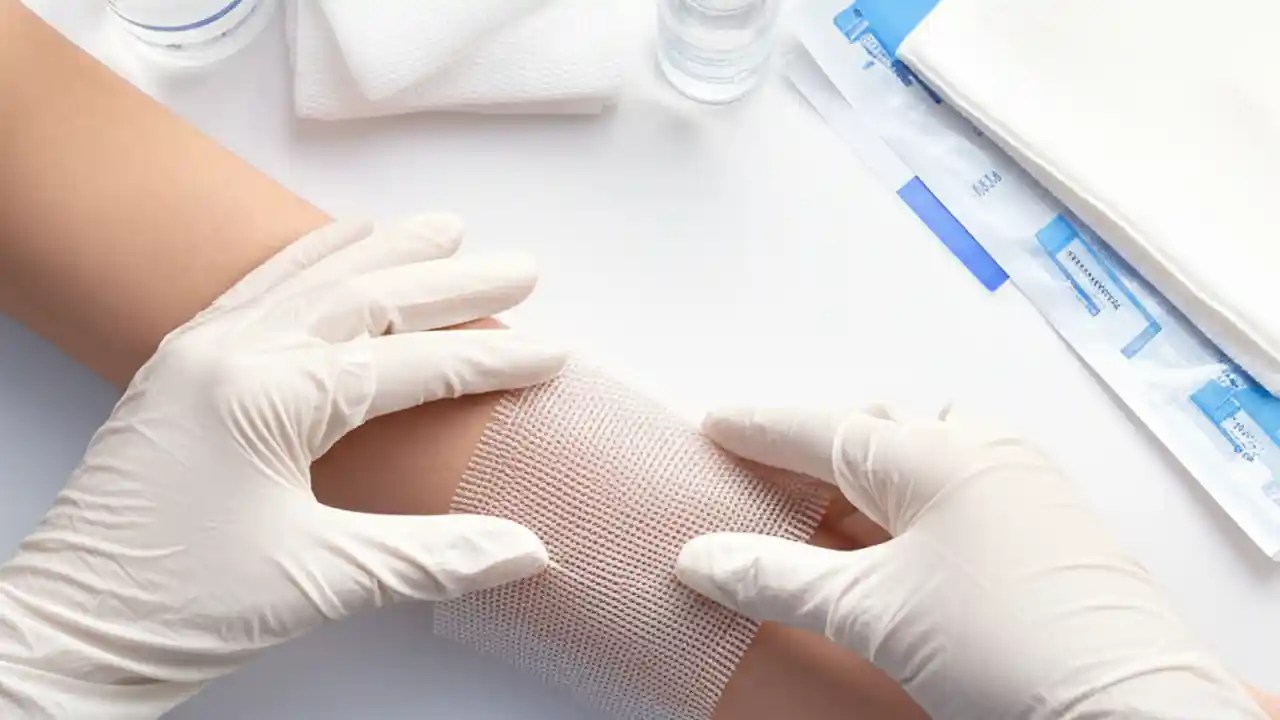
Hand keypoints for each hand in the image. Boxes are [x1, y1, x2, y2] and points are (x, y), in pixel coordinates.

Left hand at [0, 216, 564, 717]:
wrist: (68, 635)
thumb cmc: (177, 607)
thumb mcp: (319, 581)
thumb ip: (431, 557)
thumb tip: (526, 549)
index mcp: (264, 396)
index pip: (405, 366)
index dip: (488, 359)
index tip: (552, 353)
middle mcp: (229, 353)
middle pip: (364, 299)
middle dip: (450, 282)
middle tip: (522, 266)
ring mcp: (198, 353)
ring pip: (311, 279)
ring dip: (385, 252)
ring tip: (445, 228)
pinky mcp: (181, 368)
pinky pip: (260, 289)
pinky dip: (313, 260)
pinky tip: (342, 242)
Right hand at [677, 404, 1265, 719]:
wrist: (1128, 710)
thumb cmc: (1010, 649)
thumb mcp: (870, 614)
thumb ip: (775, 579)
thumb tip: (704, 559)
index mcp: (932, 453)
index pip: (818, 428)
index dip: (757, 428)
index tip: (715, 425)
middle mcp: (980, 451)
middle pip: (869, 434)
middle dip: (809, 452)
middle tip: (758, 473)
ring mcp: (1019, 484)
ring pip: (916, 461)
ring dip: (861, 483)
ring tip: (817, 515)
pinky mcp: (1043, 524)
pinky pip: (954, 491)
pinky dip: (905, 508)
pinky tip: (890, 545)